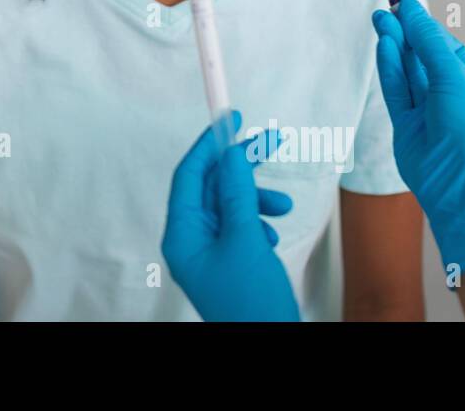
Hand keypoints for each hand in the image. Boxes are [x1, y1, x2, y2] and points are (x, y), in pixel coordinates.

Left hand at [162, 110, 299, 321]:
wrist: (273, 345)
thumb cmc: (252, 304)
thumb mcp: (245, 239)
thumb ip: (238, 193)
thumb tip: (232, 153)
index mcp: (181, 236)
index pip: (189, 175)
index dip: (209, 144)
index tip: (230, 118)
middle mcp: (189, 242)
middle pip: (211, 187)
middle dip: (240, 168)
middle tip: (268, 142)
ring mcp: (208, 254)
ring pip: (229, 207)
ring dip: (256, 199)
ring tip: (283, 207)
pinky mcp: (228, 263)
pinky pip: (239, 228)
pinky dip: (257, 223)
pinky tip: (271, 235)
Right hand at [371, 0, 464, 276]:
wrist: (460, 182)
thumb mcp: (453, 76)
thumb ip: (428, 42)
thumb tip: (411, 10)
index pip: (445, 47)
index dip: (424, 26)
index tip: (403, 5)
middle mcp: (450, 97)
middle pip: (423, 57)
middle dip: (405, 33)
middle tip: (385, 10)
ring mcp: (427, 112)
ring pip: (406, 72)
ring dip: (394, 46)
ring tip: (379, 20)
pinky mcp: (405, 126)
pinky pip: (395, 91)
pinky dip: (388, 68)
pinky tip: (382, 46)